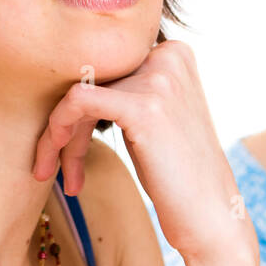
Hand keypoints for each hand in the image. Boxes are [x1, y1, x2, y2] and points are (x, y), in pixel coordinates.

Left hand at [32, 39, 251, 262]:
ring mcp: (158, 78)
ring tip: (58, 175)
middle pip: (91, 79)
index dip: (83, 108)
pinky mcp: (143, 106)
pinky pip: (77, 100)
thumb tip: (73, 75)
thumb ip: (128, 88)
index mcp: (175, 52)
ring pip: (78, 91)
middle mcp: (168, 56)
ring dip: (60, 136)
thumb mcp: (156, 115)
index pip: (107, 67)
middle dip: (67, 123)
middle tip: (55, 165)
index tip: (71, 148)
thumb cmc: (179, 173)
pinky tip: (58, 162)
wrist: (210, 214)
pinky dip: (57, 129)